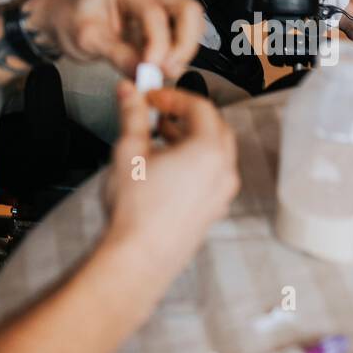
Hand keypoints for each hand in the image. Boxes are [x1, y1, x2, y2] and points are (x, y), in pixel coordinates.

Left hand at [25, 0, 203, 80]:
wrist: (60, 20)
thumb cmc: (69, 20)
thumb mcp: (87, 40)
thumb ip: (118, 55)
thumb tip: (145, 73)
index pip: (155, 12)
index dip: (159, 43)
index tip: (151, 69)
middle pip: (187, 9)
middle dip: (183, 43)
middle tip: (168, 70)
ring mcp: (155, 3)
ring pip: (189, 20)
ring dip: (183, 48)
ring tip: (163, 71)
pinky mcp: (158, 20)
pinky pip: (179, 32)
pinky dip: (176, 52)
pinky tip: (159, 67)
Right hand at [102, 83, 239, 295]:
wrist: (139, 259)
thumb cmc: (136, 211)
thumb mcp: (129, 151)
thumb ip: (133, 115)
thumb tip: (129, 92)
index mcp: (208, 151)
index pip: (199, 106)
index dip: (172, 96)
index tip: (150, 97)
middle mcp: (223, 171)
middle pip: (213, 126)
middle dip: (184, 114)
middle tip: (157, 111)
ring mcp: (222, 194)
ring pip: (214, 151)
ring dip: (188, 137)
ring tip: (156, 137)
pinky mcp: (213, 210)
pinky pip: (211, 174)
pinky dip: (193, 160)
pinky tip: (164, 166)